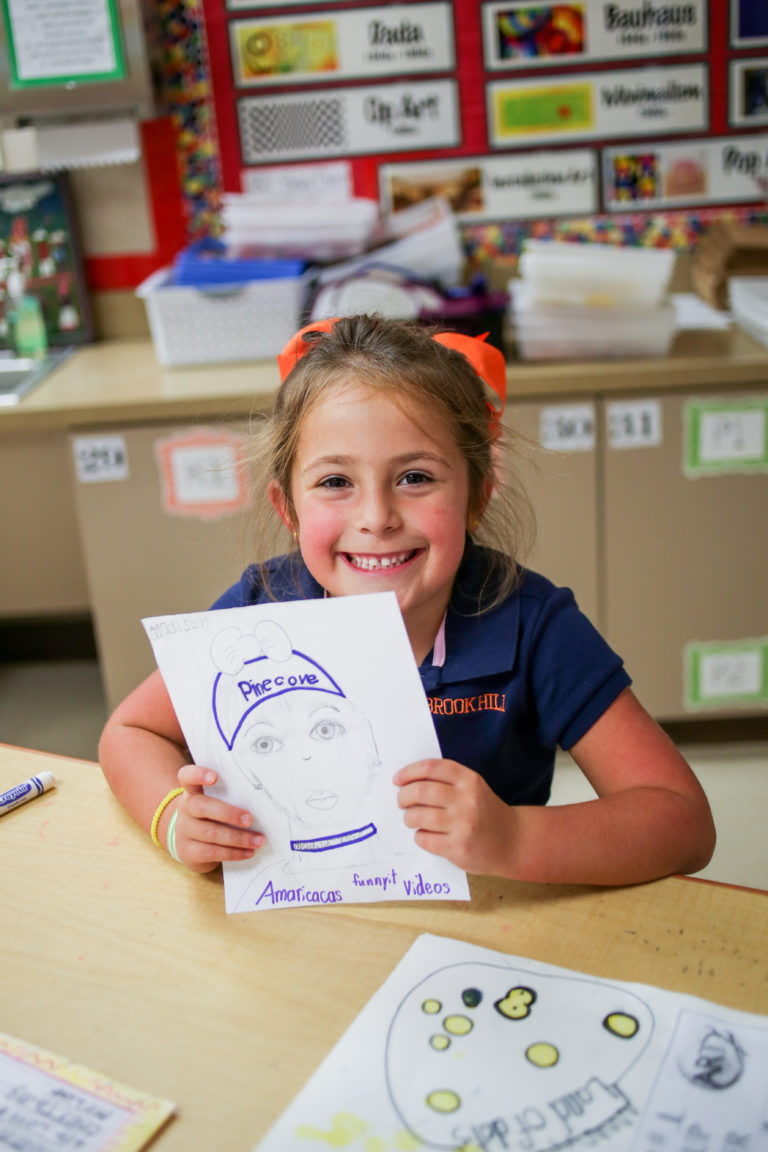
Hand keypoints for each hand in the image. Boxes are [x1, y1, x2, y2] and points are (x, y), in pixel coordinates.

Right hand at [172, 764, 264, 872]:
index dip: (198, 774)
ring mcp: (184, 831)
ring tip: (259, 840)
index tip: (215, 777)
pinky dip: (233, 853)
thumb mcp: (215, 802)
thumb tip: (263, 799)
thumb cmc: (212, 817)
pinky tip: (249, 852)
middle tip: (250, 819)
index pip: (187, 776)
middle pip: (201, 807)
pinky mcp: (188, 851)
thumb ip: (230, 796)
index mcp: (193, 792)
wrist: (189, 844)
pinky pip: (212, 852)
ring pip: (210, 833)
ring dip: (238, 838)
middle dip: (228, 813)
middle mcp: (185, 809)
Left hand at [393, 758, 515, 875]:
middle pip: (420, 791)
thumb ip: (447, 781)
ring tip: (412, 819)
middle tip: (401, 802)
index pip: (431, 768)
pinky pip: (424, 839)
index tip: (397, 779)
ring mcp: (463, 824)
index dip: (409, 772)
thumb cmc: (485, 812)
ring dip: (408, 818)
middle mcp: (466, 800)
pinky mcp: (458, 847)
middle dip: (403, 796)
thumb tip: (408, 782)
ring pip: (418, 816)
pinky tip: (425, 835)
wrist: (512, 841)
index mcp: (469, 780)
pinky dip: (419, 836)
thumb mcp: (474, 788)